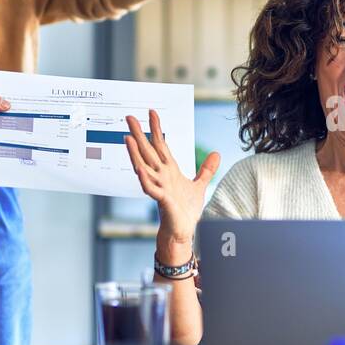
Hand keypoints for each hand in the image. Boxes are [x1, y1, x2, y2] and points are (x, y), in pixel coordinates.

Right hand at [124, 110, 219, 259]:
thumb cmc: (186, 210)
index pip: (160, 145)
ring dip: (135, 153)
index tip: (152, 113)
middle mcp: (161, 176)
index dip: (156, 129)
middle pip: (148, 151)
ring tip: (128, 138)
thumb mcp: (199, 185)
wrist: (183, 231)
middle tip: (129, 117)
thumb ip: (207, 170)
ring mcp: (159, 186)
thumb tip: (216, 154)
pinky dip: (144, 178)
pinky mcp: (161, 200)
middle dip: (139, 134)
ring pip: (144, 167)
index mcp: (169, 170)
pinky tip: (139, 169)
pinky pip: (149, 188)